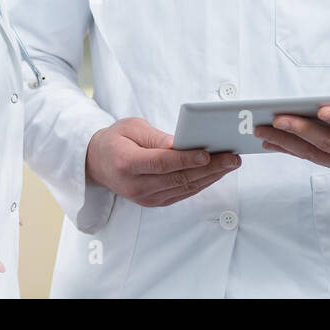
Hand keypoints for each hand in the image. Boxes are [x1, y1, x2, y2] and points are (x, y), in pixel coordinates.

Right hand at [86, 117, 240, 206]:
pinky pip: (182, 194)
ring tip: (231, 164)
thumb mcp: (131, 128)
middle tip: (232, 158)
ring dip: (211, 177)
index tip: (208, 153)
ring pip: (184, 188)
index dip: (186, 159)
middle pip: (178, 178)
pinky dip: (201, 183)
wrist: (98, 163)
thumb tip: (182, 143)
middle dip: (210, 168)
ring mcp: (145, 197)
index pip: (162, 163)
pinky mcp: (154, 202)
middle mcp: (136, 185)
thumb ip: (156, 137)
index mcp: (127, 163)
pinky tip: (216, 173)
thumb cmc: (115, 140)